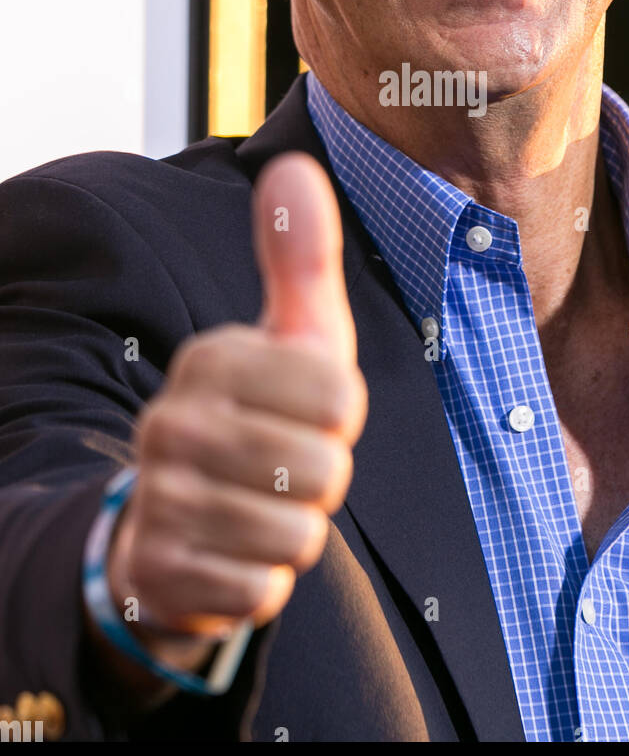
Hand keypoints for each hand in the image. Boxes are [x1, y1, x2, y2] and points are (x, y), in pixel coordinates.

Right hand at [108, 153, 366, 639]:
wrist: (171, 517)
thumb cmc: (256, 416)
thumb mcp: (288, 337)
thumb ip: (299, 257)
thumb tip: (295, 165)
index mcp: (214, 358)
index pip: (341, 398)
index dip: (339, 417)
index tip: (304, 413)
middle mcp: (175, 423)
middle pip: (325, 472)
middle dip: (319, 478)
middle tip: (281, 465)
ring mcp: (161, 498)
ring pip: (297, 534)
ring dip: (294, 530)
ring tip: (259, 505)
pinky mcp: (160, 572)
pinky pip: (262, 590)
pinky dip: (263, 579)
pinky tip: (235, 551)